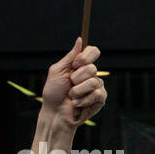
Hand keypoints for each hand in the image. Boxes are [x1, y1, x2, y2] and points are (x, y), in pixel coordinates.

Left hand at [32, 38, 105, 153]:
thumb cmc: (53, 93)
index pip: (93, 51)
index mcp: (80, 66)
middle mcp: (90, 74)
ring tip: (71, 96)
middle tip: (69, 84)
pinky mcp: (100, 99)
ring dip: (78, 90)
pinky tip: (77, 104)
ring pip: (94, 81)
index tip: (76, 64)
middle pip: (92, 67)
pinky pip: (97, 94)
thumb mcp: (58, 71)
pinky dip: (83, 99)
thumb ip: (70, 57)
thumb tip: (80, 40)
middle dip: (77, 77)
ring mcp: (97, 86)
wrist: (55, 113)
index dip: (86, 56)